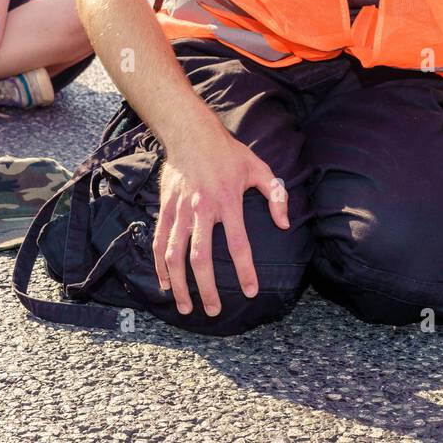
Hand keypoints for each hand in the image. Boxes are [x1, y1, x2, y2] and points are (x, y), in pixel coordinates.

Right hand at [154, 128, 288, 316]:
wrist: (190, 133)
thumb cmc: (228, 152)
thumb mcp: (259, 168)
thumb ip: (276, 195)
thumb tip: (283, 224)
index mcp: (228, 201)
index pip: (238, 244)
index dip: (245, 271)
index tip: (250, 291)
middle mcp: (202, 209)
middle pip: (201, 258)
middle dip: (206, 288)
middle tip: (214, 310)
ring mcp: (180, 210)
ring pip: (175, 254)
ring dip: (178, 284)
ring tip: (184, 307)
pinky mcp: (166, 208)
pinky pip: (159, 241)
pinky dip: (160, 265)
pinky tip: (164, 283)